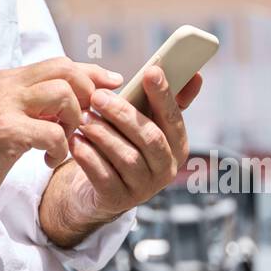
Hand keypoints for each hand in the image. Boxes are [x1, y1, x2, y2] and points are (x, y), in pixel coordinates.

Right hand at [0, 57, 122, 208]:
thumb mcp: (5, 116)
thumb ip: (32, 104)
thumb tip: (71, 98)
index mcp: (9, 79)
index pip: (60, 62)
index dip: (91, 72)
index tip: (113, 83)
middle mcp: (7, 85)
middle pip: (66, 70)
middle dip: (88, 94)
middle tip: (86, 121)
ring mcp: (5, 106)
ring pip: (63, 95)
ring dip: (73, 121)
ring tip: (64, 141)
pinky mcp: (6, 132)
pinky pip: (52, 132)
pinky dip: (60, 148)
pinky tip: (49, 160)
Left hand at [62, 69, 202, 221]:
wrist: (98, 188)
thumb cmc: (125, 144)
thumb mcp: (145, 121)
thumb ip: (165, 98)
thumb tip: (195, 74)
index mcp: (177, 145)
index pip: (173, 118)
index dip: (163, 95)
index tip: (150, 71)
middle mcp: (166, 169)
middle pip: (150, 138)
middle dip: (123, 114)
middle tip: (98, 96)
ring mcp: (144, 188)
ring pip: (126, 157)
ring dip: (102, 134)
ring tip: (83, 117)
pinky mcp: (118, 200)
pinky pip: (103, 176)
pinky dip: (88, 156)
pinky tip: (76, 140)